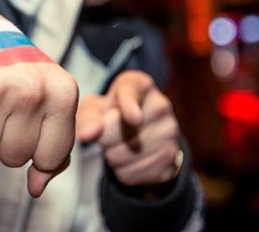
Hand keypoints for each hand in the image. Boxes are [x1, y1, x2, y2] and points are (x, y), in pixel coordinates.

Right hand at [0, 1, 78, 196]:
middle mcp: (32, 88)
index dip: (34, 148)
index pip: (52, 156)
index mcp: (62, 91)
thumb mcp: (44, 97)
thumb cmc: (9, 69)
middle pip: (15, 157)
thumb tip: (37, 188)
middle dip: (3, 139)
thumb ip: (51, 145)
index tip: (26, 120)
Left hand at [76, 70, 180, 185]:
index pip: (131, 93)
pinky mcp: (172, 159)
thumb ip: (87, 118)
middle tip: (106, 134)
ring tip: (117, 145)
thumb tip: (86, 135)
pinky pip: (137, 172)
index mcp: (140, 85)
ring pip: (130, 154)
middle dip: (105, 138)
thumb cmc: (109, 116)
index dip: (130, 106)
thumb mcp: (94, 109)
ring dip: (113, 157)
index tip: (133, 118)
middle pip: (125, 130)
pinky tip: (127, 160)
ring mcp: (170, 133)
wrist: (135, 136)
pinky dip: (124, 171)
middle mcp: (161, 105)